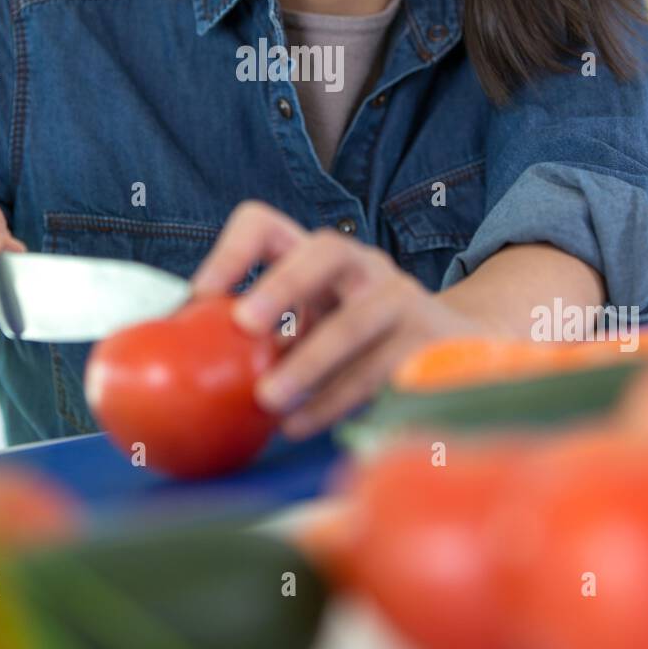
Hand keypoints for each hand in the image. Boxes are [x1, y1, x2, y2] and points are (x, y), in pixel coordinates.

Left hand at [189, 200, 494, 437]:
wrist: (465, 348)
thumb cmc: (365, 341)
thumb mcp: (318, 325)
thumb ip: (267, 339)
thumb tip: (182, 373)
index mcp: (320, 258)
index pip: (266, 225)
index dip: (232, 252)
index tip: (203, 295)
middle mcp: (363, 267)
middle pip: (325, 251)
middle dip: (284, 284)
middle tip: (246, 324)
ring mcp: (402, 300)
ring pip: (355, 322)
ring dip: (308, 361)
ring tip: (269, 399)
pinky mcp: (428, 342)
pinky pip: (379, 371)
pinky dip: (335, 400)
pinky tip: (301, 423)